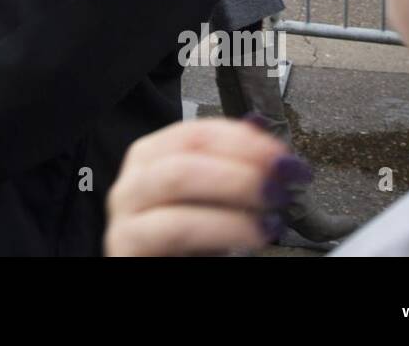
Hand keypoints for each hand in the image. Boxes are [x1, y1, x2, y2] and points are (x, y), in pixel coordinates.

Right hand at [104, 118, 304, 256]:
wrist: (162, 275)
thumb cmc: (186, 247)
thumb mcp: (212, 205)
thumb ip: (232, 169)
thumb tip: (265, 135)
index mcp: (153, 159)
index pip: (197, 133)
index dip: (243, 140)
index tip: (281, 155)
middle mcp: (134, 179)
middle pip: (186, 152)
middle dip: (241, 164)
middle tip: (281, 182)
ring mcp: (126, 212)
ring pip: (175, 178)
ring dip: (232, 189)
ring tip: (271, 213)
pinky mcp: (127, 245)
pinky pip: (174, 226)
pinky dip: (221, 227)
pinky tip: (252, 234)